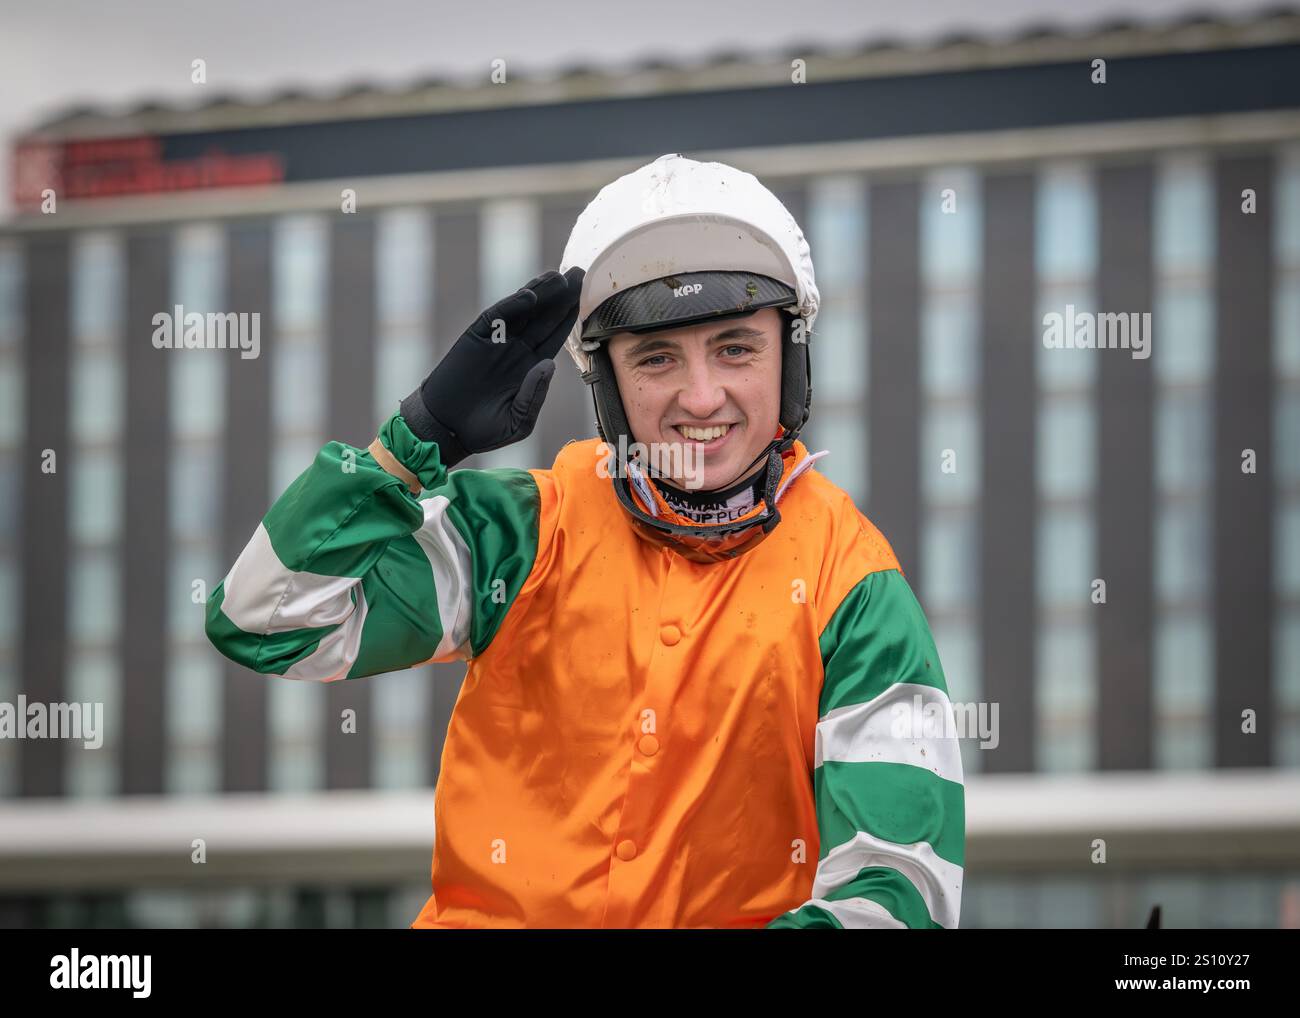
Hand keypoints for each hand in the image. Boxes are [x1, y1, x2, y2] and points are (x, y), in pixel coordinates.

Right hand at [399, 267, 583, 467]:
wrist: (446, 430)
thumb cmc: (484, 430)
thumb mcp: (519, 422)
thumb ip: (534, 396)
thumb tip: (548, 365)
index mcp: (531, 367)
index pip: (555, 336)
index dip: (569, 317)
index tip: (585, 297)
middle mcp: (516, 350)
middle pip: (544, 317)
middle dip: (561, 296)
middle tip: (578, 273)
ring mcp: (496, 342)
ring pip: (522, 312)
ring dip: (540, 293)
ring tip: (558, 277)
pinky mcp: (475, 339)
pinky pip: (496, 317)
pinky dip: (512, 305)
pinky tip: (529, 296)